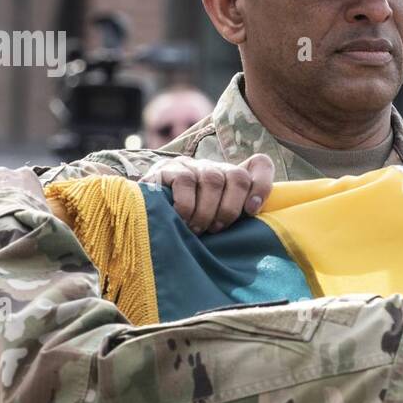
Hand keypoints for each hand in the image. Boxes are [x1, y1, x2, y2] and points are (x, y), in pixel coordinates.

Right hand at [141, 154, 274, 233]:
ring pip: (213, 179)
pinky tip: (181, 219)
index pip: (259, 164)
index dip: (262, 185)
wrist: (141, 220)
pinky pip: (185, 180)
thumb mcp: (214, 225)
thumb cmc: (186, 229)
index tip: (252, 211)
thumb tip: (260, 237)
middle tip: (217, 229)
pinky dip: (187, 205)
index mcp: (230, 179)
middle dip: (230, 208)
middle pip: (237, 176)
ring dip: (207, 210)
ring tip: (197, 229)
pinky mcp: (166, 169)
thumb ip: (236, 223)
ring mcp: (190, 166)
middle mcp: (213, 168)